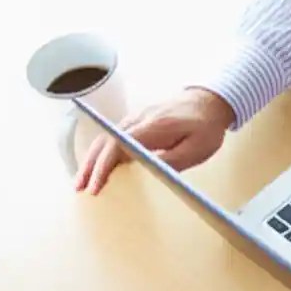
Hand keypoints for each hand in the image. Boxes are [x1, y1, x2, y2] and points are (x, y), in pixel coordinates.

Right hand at [75, 87, 235, 194]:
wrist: (210, 101)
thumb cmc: (206, 127)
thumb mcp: (197, 149)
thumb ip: (172, 161)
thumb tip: (148, 173)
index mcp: (154, 126)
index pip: (119, 146)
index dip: (104, 167)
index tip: (96, 186)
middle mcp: (139, 119)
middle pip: (105, 142)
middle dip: (90, 167)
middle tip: (80, 189)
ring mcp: (135, 118)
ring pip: (105, 138)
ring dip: (91, 160)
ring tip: (81, 182)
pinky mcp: (136, 121)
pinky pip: (112, 136)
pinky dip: (100, 152)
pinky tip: (95, 167)